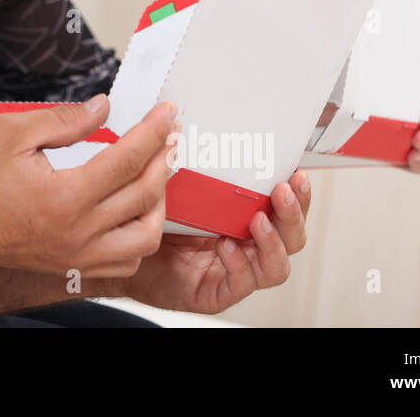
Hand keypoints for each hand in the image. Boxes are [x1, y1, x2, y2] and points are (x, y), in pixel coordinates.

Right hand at [0, 96, 176, 277]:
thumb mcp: (10, 132)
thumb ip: (63, 119)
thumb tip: (103, 109)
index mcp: (64, 197)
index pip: (127, 159)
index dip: (153, 130)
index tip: (166, 112)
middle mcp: (76, 233)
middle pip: (144, 195)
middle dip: (164, 158)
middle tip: (170, 134)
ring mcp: (76, 256)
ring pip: (144, 237)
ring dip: (159, 202)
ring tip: (157, 173)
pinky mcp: (72, 268)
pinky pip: (125, 262)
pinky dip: (140, 237)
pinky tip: (136, 212)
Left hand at [116, 169, 310, 313]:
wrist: (121, 248)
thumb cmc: (151, 217)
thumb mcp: (179, 185)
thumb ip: (197, 165)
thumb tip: (198, 127)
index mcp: (244, 216)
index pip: (284, 208)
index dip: (298, 194)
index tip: (297, 173)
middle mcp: (246, 244)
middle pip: (292, 237)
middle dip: (293, 214)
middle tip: (283, 192)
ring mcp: (235, 271)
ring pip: (276, 266)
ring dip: (274, 242)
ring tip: (258, 222)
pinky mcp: (217, 292)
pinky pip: (241, 284)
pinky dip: (239, 266)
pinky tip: (227, 248)